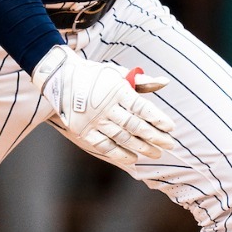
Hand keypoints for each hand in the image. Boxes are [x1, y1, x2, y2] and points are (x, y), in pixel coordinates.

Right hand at [32, 46, 175, 164]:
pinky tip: (132, 159)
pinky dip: (119, 154)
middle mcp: (105, 106)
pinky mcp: (83, 130)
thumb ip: (141, 81)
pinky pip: (104, 146)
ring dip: (141, 147)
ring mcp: (94, 120)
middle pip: (134, 125)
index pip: (142, 107)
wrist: (60, 77)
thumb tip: (165, 83)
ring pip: (122, 137)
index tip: (171, 128)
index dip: (158, 119)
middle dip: (154, 137)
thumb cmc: (95, 75)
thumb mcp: (118, 73)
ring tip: (156, 153)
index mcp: (116, 90)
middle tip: (169, 145)